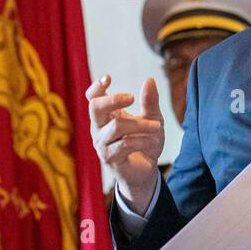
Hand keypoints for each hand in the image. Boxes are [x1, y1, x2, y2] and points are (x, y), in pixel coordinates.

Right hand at [85, 74, 163, 208]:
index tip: (108, 78)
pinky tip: (153, 140)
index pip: (92, 98)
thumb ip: (150, 102)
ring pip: (116, 126)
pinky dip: (142, 140)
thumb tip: (149, 80)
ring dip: (140, 125)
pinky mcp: (110, 159)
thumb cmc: (145, 142)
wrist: (146, 171)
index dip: (96, 87)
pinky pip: (125, 144)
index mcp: (106, 116)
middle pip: (95, 107)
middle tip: (132, 98)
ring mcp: (102, 144)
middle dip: (113, 99)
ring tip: (158, 126)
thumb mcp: (153, 119)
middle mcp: (99, 128)